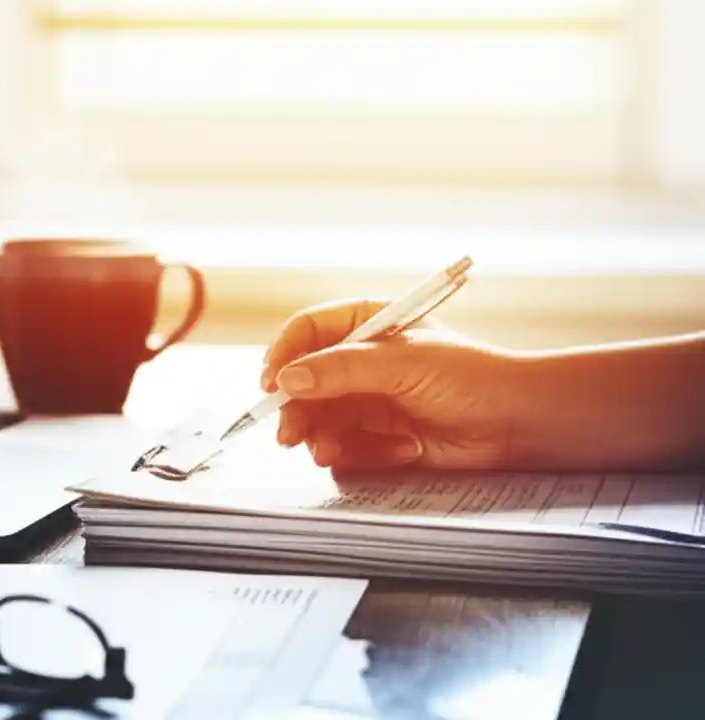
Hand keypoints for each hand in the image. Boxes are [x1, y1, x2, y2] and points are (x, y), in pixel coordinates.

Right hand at [259, 299, 520, 470]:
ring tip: (335, 452)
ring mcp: (367, 400)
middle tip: (289, 434)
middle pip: (303, 382)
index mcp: (366, 325)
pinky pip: (346, 449)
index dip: (284, 355)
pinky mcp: (377, 437)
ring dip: (323, 438)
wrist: (516, 423)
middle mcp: (360, 362)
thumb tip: (287, 378)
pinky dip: (364, 454)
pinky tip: (401, 450)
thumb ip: (341, 371)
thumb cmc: (470, 377)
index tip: (272, 383)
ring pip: (318, 420)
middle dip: (296, 410)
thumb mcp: (401, 364)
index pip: (307, 331)